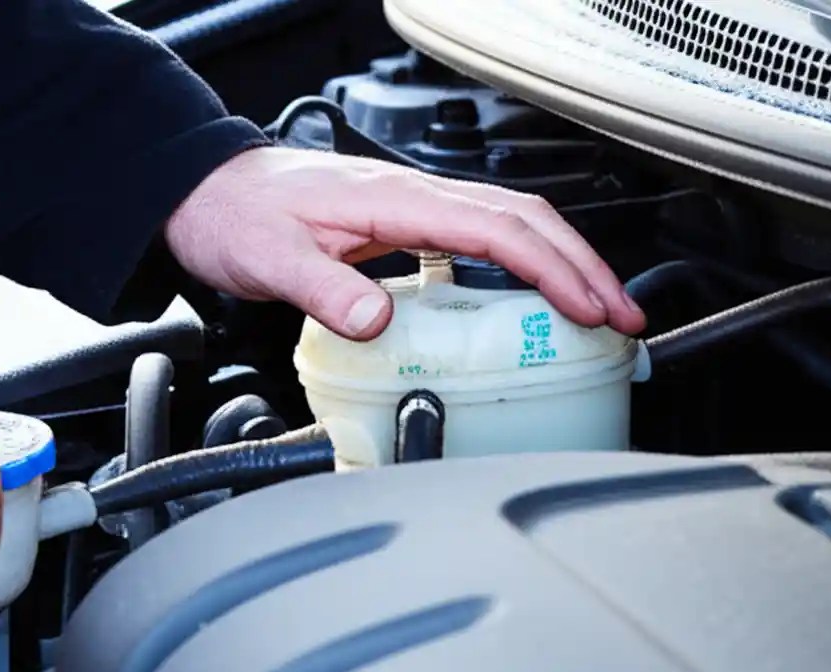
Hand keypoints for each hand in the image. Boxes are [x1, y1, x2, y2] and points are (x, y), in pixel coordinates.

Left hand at [166, 147, 645, 339]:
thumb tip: (380, 321)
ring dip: (564, 263)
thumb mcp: (269, 258)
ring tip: (598, 311)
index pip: (500, 229)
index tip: (591, 309)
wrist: (206, 192)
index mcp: (397, 200)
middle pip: (528, 220)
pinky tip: (532, 300)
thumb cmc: (236, 215)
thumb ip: (324, 288)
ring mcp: (415, 208)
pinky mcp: (406, 225)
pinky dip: (525, 265)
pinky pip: (484, 238)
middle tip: (624, 319)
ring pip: (514, 224)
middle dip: (585, 266)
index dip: (555, 269)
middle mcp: (416, 197)